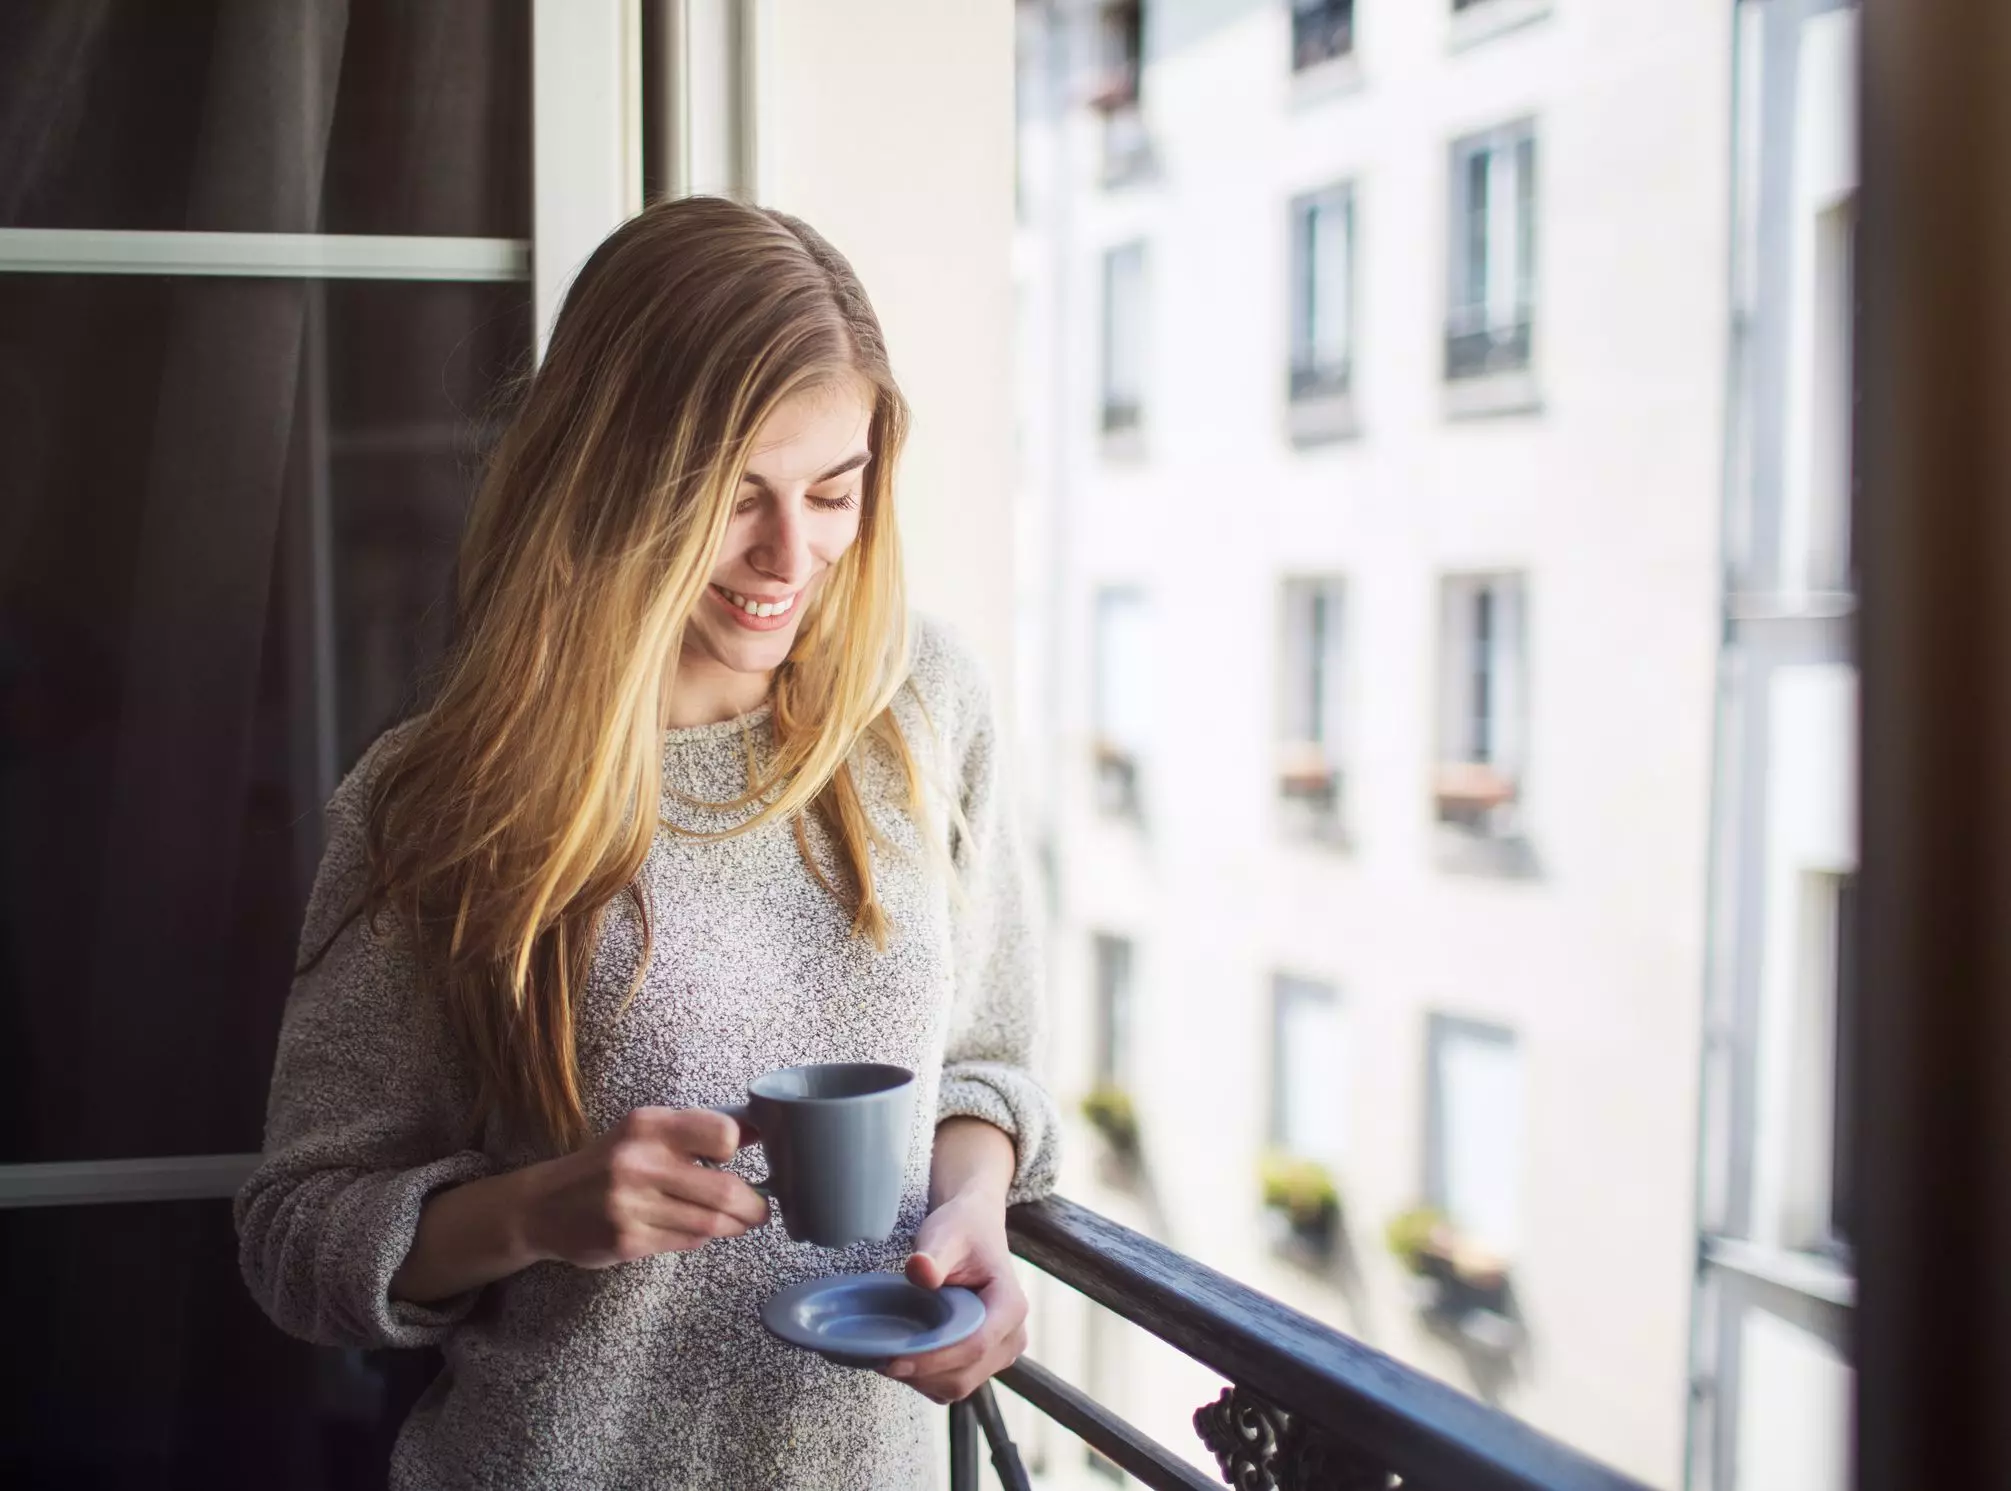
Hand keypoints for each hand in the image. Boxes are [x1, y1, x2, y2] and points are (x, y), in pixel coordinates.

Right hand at [520, 1107, 769, 1269]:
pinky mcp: (628, 1241)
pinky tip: (701, 1230)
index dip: (738, 1148)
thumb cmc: (610, 1164)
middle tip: (761, 1208)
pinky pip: (687, 1241)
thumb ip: (697, 1130)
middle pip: (724, 1189)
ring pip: (710, 1223)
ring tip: (742, 1222)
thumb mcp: (645, 1132)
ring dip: (735, 1225)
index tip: (739, 1158)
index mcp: (648, 1126)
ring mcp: (632, 1206)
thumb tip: (761, 1129)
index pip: (721, 1134)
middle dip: (753, 1204)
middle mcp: (639, 1163)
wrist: (545, 1205)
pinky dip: (703, 1237)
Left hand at [881, 1190, 1028, 1402]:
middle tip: (879, 1358)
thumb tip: (919, 1270)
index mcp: (1011, 1306)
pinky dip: (926, 1378)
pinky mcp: (984, 1362)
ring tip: (888, 1355)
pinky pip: (953, 1385)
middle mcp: (1013, 1336)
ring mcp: (1000, 1353)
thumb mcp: (946, 1234)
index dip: (933, 1359)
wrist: (973, 1230)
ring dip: (921, 1379)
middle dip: (922, 1373)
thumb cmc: (961, 1230)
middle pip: (965, 1374)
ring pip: (958, 1386)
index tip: (894, 1359)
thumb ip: (933, 1255)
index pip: (974, 1346)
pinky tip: (904, 1356)